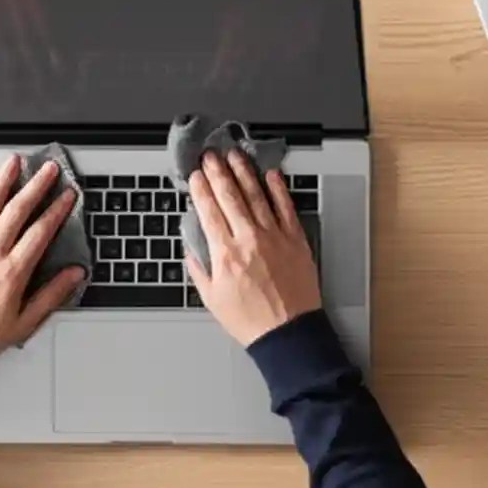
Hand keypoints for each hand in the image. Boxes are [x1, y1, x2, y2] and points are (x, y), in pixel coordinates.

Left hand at [0, 155, 84, 360]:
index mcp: (12, 272)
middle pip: (17, 211)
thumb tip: (75, 274)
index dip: (57, 210)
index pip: (41, 232)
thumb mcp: (23, 323)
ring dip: (3, 182)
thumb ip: (51, 295)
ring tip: (14, 162)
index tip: (68, 195)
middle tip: (48, 168)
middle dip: (35, 186)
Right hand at [185, 149, 321, 346]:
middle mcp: (250, 240)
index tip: (196, 176)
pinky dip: (278, 189)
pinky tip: (271, 175)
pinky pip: (286, 208)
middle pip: (230, 197)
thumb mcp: (212, 299)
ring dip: (245, 172)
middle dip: (218, 172)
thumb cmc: (251, 320)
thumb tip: (191, 249)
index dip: (201, 190)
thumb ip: (199, 270)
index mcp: (226, 254)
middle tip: (212, 156)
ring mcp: (275, 237)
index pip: (209, 212)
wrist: (288, 332)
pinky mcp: (296, 240)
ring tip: (235, 156)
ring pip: (257, 196)